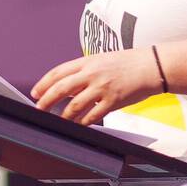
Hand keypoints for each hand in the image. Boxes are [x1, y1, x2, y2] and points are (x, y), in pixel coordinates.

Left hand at [31, 50, 162, 125]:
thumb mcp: (102, 60)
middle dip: (46, 100)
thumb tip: (68, 86)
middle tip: (39, 109)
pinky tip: (79, 126)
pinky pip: (93, 115)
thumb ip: (85, 71)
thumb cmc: (128, 63)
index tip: (35, 93)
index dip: (43, 83)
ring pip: (75, 105)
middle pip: (61, 88)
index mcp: (87, 62)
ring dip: (64, 116)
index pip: (58, 72)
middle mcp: (92, 73)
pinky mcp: (113, 101)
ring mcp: (102, 87)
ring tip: (59, 121)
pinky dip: (84, 122)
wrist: (151, 65)